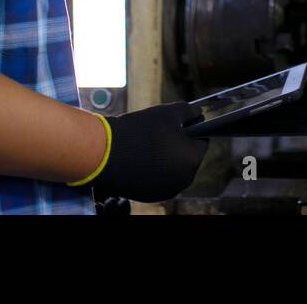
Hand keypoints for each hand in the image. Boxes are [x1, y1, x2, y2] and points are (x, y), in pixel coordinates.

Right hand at [82, 101, 209, 202]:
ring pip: (172, 169)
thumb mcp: (168, 112)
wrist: (104, 154)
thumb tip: (199, 113)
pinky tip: (139, 158)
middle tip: (159, 133)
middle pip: (187, 157)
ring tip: (147, 145)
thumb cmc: (140, 130)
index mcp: (192, 159)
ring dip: (165, 158)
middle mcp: (184, 180)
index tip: (176, 125)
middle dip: (178, 145)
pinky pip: (158, 179)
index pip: (201, 141)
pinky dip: (153, 169)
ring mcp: (166, 190)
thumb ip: (189, 111)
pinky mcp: (149, 196)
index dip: (190, 130)